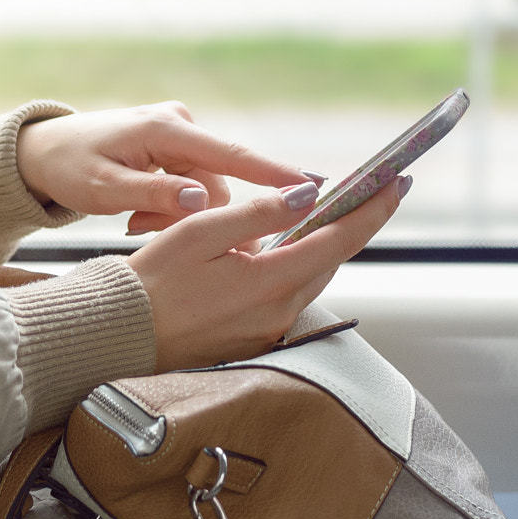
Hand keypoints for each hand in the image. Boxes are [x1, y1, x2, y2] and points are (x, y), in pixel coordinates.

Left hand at [15, 102, 309, 232]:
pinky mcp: (177, 147)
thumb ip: (152, 196)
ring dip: (177, 215)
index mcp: (166, 129)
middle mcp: (180, 124)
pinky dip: (172, 206)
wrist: (44, 152)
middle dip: (191, 215)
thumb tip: (200, 201)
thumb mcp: (101, 189)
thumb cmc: (69, 168)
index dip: (273, 174)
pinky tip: (138, 213)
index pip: (231, 155)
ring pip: (206, 191)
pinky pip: (193, 185)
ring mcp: (180, 134)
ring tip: (133, 222)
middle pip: (217, 184)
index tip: (312, 188)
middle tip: (140, 227)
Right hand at [128, 176, 407, 369]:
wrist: (120, 334)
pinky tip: (291, 243)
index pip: (339, 239)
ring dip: (327, 242)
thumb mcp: (201, 231)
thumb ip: (259, 214)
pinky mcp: (255, 336)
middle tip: (374, 186)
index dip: (372, 208)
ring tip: (337, 208)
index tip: (397, 181)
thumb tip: (309, 196)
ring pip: (312, 275)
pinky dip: (299, 263)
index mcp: (270, 283)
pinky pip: (290, 292)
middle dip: (356, 221)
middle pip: (332, 258)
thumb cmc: (152, 280)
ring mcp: (268, 329)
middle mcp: (278, 312)